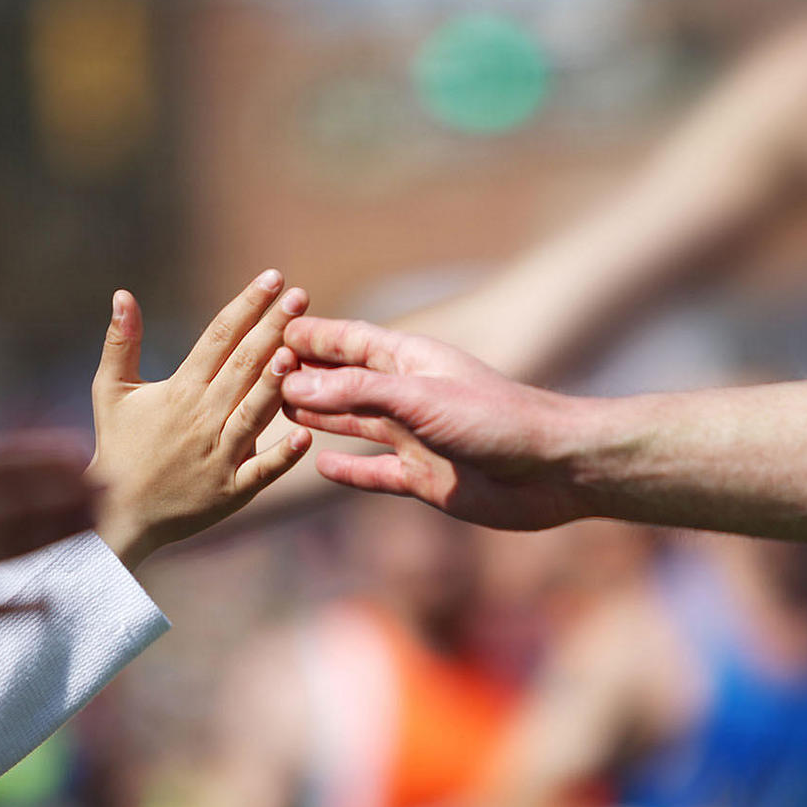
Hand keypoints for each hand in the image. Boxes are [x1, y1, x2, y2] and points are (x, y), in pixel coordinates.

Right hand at [0, 371, 96, 634]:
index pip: (0, 464)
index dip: (42, 460)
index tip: (78, 453)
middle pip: (22, 505)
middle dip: (68, 496)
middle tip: (110, 490)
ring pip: (17, 549)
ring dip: (59, 538)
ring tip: (96, 530)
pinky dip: (21, 607)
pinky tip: (53, 605)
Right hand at [87, 270, 312, 566]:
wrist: (119, 513)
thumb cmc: (118, 446)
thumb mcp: (110, 391)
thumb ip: (121, 343)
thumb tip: (123, 294)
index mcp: (181, 390)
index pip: (219, 338)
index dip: (247, 306)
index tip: (273, 278)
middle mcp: (203, 417)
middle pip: (243, 365)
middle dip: (273, 328)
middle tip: (300, 296)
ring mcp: (219, 454)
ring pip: (253, 413)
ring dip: (275, 382)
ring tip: (298, 351)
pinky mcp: (231, 490)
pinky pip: (261, 471)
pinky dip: (283, 455)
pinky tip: (307, 435)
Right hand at [280, 318, 590, 529]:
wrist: (552, 470)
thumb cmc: (496, 420)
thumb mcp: (420, 399)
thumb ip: (358, 392)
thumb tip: (294, 384)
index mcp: (410, 362)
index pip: (348, 342)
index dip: (311, 336)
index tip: (269, 329)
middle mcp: (408, 396)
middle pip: (344, 382)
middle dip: (302, 377)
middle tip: (254, 375)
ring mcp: (415, 437)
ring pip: (354, 424)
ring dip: (317, 416)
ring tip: (274, 411)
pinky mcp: (424, 477)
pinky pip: (375, 472)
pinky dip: (348, 470)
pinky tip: (320, 466)